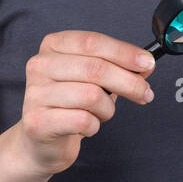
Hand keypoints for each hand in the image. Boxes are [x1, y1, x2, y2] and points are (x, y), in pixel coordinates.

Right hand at [17, 30, 154, 176]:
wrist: (41, 139)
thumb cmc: (70, 103)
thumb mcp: (95, 78)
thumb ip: (119, 67)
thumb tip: (146, 64)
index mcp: (53, 45)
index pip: (93, 42)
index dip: (124, 52)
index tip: (147, 63)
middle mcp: (40, 65)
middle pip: (96, 68)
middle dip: (129, 82)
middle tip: (145, 94)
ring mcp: (35, 93)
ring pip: (92, 96)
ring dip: (108, 109)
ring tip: (102, 113)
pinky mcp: (37, 122)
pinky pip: (82, 120)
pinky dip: (94, 126)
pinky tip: (87, 126)